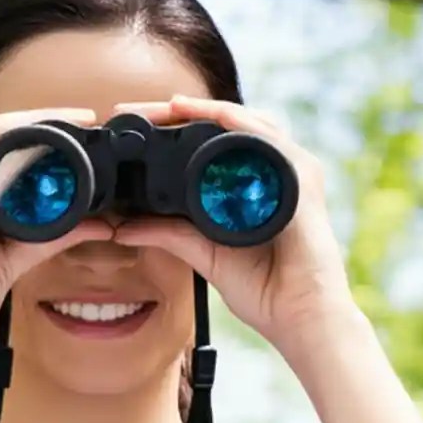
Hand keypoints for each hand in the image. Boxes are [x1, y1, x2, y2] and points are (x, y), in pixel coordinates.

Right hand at [0, 107, 113, 366]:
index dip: (33, 130)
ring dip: (27, 125)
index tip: (78, 127)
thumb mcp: (14, 258)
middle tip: (82, 118)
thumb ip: (51, 235)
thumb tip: (99, 222)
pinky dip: (4, 140)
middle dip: (36, 121)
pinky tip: (38, 137)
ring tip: (70, 123)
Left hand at [111, 95, 354, 350]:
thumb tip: (121, 228)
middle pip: (226, 125)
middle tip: (137, 110)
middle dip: (181, 112)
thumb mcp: (203, 254)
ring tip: (168, 105)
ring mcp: (290, 173)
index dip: (174, 130)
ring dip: (206, 110)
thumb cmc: (264, 291)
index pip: (211, 142)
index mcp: (250, 185)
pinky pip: (270, 140)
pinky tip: (214, 116)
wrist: (301, 317)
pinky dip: (241, 124)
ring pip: (246, 123)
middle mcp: (272, 172)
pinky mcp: (302, 181)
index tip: (132, 126)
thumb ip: (167, 235)